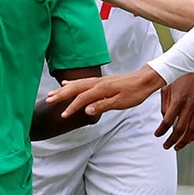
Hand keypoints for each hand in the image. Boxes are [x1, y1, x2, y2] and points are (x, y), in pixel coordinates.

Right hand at [47, 67, 167, 118]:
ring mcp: (99, 81)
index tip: (63, 115)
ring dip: (64, 89)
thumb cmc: (135, 92)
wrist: (145, 79)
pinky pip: (83, 81)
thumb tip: (86, 110)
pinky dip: (73, 83)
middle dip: (61, 94)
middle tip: (48, 99)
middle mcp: (98, 83)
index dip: (72, 107)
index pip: (82, 98)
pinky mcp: (102, 81)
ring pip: (77, 84)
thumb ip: (102, 105)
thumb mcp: (121, 102)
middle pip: (75, 88)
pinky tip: (67, 83)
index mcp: (101, 89)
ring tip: (53, 93)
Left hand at [157, 67, 193, 149]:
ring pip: (192, 130)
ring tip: (177, 146)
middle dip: (172, 140)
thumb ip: (165, 105)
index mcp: (178, 99)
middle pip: (180, 128)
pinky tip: (189, 139)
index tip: (157, 135)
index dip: (161, 130)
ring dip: (184, 141)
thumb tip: (165, 121)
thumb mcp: (167, 88)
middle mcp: (190, 104)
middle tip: (166, 146)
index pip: (168, 120)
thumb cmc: (178, 79)